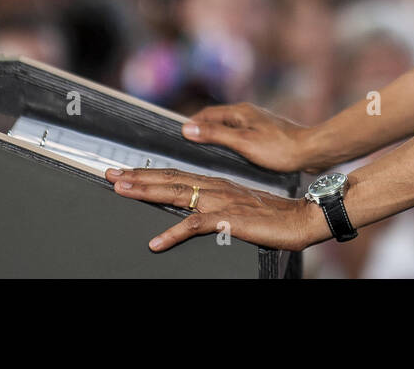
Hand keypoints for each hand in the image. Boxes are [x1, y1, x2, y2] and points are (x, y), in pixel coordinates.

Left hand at [104, 167, 327, 251]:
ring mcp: (222, 202)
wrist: (303, 219)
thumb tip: (194, 212)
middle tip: (110, 174)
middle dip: (137, 176)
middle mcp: (216, 188)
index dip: (148, 174)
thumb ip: (216, 207)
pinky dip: (174, 233)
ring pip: (177, 194)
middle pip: (169, 179)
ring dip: (147, 192)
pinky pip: (196, 226)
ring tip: (122, 191)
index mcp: (217, 184)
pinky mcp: (230, 219)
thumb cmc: (275, 217)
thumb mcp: (239, 208)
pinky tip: (156, 242)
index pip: (175, 175)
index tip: (124, 172)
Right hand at [180, 103, 319, 172]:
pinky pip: (241, 135)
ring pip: (230, 127)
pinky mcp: (266, 134)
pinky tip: (231, 155)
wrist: (311, 151)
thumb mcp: (242, 142)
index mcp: (241, 112)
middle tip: (188, 144)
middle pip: (218, 119)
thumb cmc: (279, 148)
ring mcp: (258, 123)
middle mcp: (248, 114)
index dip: (192, 123)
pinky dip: (230, 142)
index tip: (179, 135)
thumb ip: (214, 134)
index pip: (207, 113)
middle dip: (203, 129)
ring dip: (217, 136)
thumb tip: (187, 128)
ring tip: (205, 151)